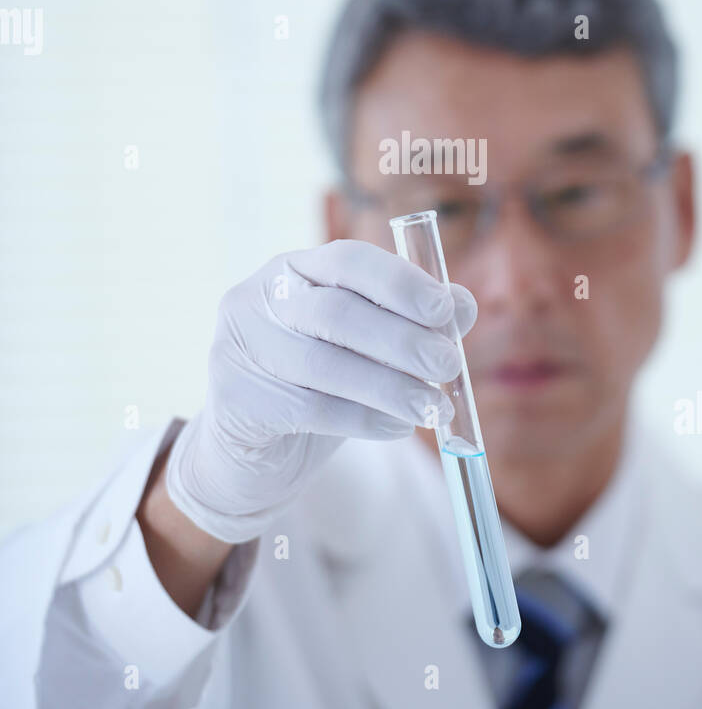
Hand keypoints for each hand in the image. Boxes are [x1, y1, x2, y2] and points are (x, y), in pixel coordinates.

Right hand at [165, 240, 475, 541]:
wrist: (253, 449)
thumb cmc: (320, 384)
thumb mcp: (367, 348)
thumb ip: (412, 322)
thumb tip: (462, 308)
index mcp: (297, 268)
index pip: (348, 260)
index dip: (400, 283)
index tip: (445, 311)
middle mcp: (260, 296)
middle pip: (336, 313)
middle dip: (401, 340)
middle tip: (447, 366)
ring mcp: (239, 345)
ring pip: (324, 365)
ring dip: (389, 388)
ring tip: (431, 408)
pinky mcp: (233, 396)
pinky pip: (309, 409)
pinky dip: (363, 420)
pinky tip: (396, 427)